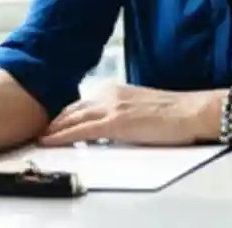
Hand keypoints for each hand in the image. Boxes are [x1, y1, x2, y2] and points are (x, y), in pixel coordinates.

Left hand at [38, 83, 223, 146]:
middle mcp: (109, 94)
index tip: (52, 121)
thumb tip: (110, 127)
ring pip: (72, 118)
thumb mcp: (140, 107)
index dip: (65, 114)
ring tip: (39, 137)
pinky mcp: (117, 122)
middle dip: (54, 120)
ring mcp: (112, 107)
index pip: (82, 102)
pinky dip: (63, 135)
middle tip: (38, 130)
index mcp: (115, 90)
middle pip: (72, 109)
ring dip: (53, 128)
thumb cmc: (175, 113)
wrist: (193, 110)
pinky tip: (50, 140)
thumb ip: (122, 112)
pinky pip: (82, 130)